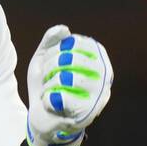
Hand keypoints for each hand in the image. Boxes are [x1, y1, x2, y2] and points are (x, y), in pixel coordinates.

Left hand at [25, 25, 112, 145]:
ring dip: (49, 84)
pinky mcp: (87, 113)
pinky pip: (60, 98)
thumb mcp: (44, 59)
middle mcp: (104, 74)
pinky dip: (48, 100)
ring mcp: (98, 94)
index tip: (51, 61)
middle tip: (49, 78)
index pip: (72, 43)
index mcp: (97, 57)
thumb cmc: (48, 84)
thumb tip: (64, 29)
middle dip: (49, 68)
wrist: (42, 116)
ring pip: (64, 77)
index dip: (54, 51)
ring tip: (52, 91)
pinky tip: (53, 104)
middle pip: (67, 58)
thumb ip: (51, 41)